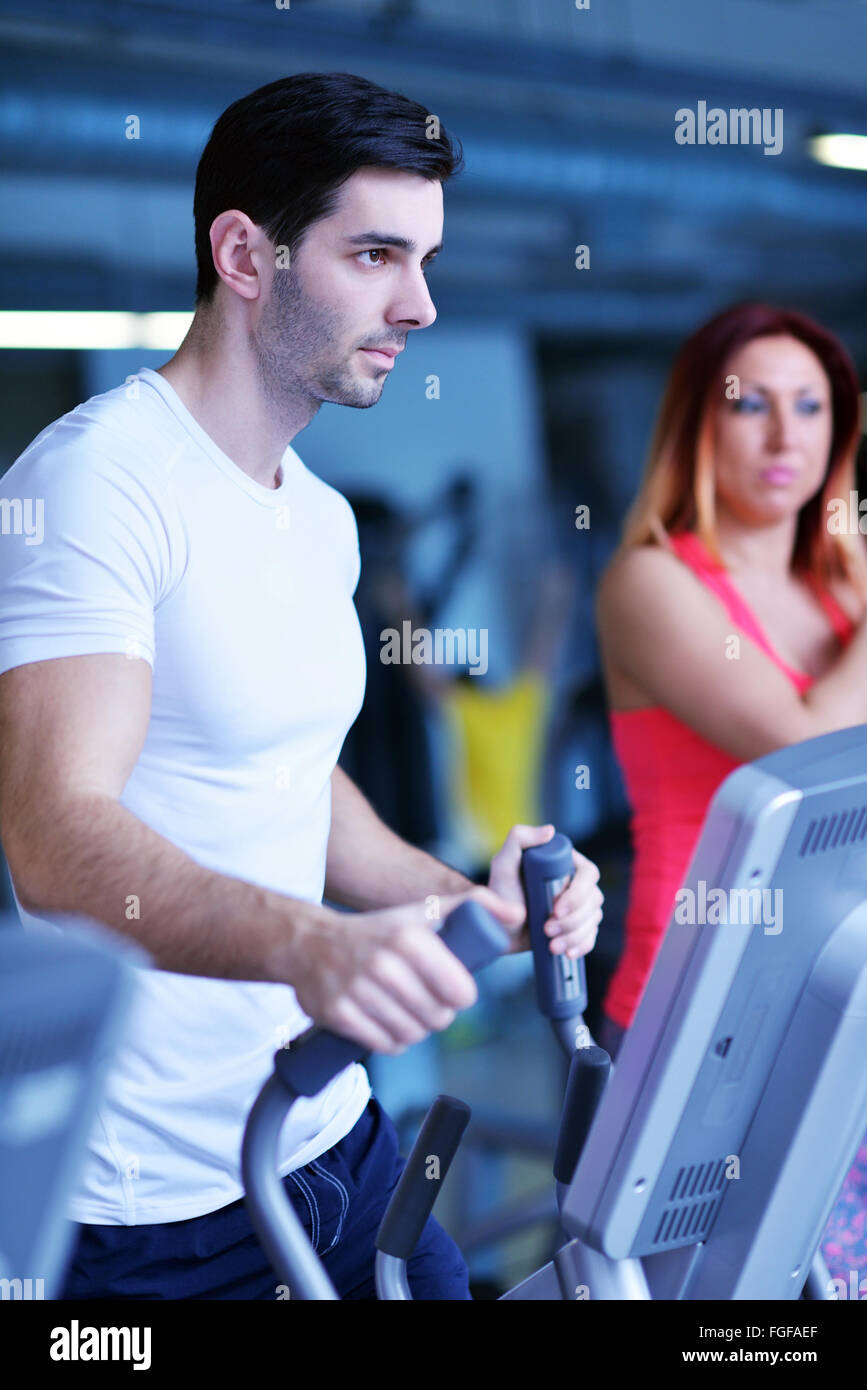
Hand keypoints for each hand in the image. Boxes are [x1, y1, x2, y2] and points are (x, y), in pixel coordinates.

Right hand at [291, 885, 523, 1055]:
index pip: (459, 992)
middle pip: (437, 1018)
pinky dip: (390, 1040)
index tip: (451, 990)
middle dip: (437, 1014)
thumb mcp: (424, 910)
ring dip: (414, 1029)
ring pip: (412, 1035)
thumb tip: (517, 914)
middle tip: (426, 1001)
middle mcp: (382, 963)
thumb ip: (474, 906)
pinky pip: (384, 1045)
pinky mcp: (338, 1014)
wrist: (311, 942)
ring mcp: (357, 990)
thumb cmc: (379, 929)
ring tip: (405, 1010)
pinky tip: (385, 1020)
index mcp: (408, 937)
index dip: (460, 995)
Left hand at [487, 823, 602, 958]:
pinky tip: (566, 953)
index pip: (588, 874)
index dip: (577, 894)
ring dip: (574, 935)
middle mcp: (577, 883)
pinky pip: (591, 937)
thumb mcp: (504, 864)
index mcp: (566, 864)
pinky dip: (582, 946)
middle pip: (594, 900)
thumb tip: (549, 831)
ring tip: (550, 944)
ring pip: (593, 920)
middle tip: (546, 929)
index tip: (556, 908)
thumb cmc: (499, 892)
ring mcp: (580, 907)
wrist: (496, 927)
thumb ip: (519, 839)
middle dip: (573, 920)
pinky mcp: (577, 928)